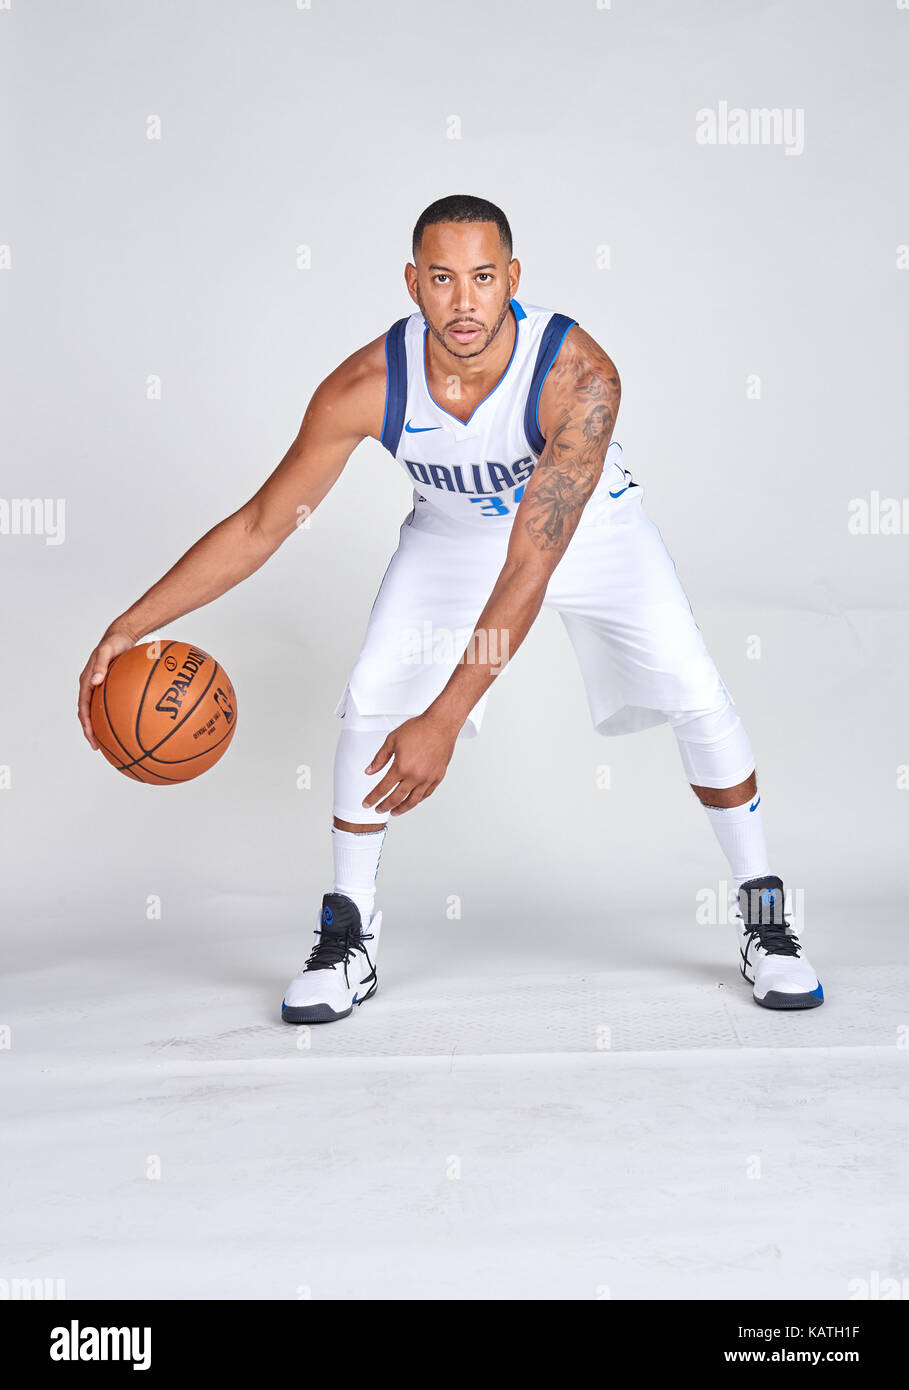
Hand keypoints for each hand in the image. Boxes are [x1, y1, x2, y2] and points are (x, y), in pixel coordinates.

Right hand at [77, 625, 138, 748]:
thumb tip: (95, 681)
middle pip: (87, 713)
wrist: (120, 636)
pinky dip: (113, 714)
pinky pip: (109, 703)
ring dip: (100, 726)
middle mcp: (91, 686)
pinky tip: (126, 723)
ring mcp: (99, 687)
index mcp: (87, 681)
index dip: (86, 724)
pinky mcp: (109, 686)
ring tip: (108, 741)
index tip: (91, 737)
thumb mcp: (107, 651)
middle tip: (97, 746)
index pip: (83, 707)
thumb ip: (101, 665)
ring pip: (97, 710)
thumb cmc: (114, 643)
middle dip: (91, 731)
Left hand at [362, 711, 459, 816]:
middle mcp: (415, 776)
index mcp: (401, 767)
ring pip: (413, 801)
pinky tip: (413, 800)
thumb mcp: (392, 740)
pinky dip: (418, 800)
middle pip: (396, 798)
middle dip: (385, 806)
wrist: (440, 725)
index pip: (383, 789)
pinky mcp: (437, 777)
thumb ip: (379, 758)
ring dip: (402, 808)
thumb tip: (370, 771)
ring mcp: (428, 778)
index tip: (368, 803)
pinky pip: (426, 794)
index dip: (373, 798)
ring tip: (395, 811)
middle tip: (379, 809)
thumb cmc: (419, 729)